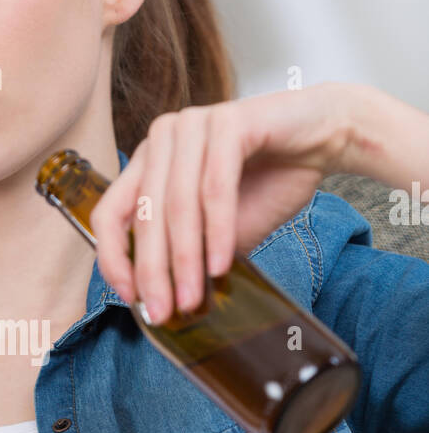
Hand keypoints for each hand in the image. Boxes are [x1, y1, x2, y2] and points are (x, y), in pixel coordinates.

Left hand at [90, 81, 356, 324]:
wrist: (323, 139)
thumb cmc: (269, 182)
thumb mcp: (220, 231)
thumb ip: (190, 255)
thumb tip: (164, 302)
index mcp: (148, 162)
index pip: (109, 213)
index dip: (113, 259)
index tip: (131, 299)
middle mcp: (162, 139)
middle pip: (145, 215)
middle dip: (153, 271)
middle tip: (162, 311)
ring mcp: (192, 124)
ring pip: (178, 203)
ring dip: (185, 258)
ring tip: (191, 298)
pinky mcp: (227, 121)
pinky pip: (216, 186)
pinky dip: (218, 231)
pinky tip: (222, 264)